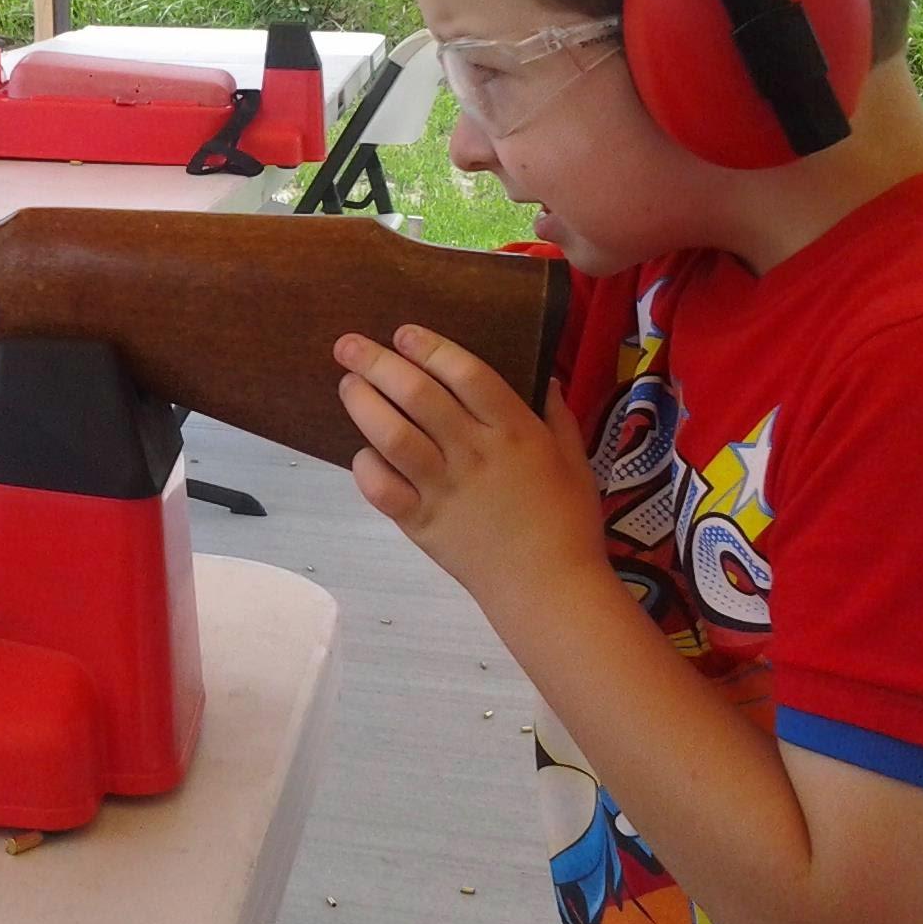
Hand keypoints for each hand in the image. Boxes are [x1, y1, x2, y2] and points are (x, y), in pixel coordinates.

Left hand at [334, 324, 600, 603]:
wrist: (550, 590)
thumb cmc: (568, 522)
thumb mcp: (575, 460)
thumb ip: (558, 415)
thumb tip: (547, 377)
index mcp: (516, 432)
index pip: (466, 373)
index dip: (431, 348)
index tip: (404, 333)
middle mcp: (474, 453)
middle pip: (417, 395)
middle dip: (376, 362)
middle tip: (347, 345)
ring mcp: (444, 488)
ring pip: (392, 435)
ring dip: (362, 403)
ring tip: (347, 385)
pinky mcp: (422, 522)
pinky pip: (381, 489)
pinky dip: (365, 467)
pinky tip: (362, 452)